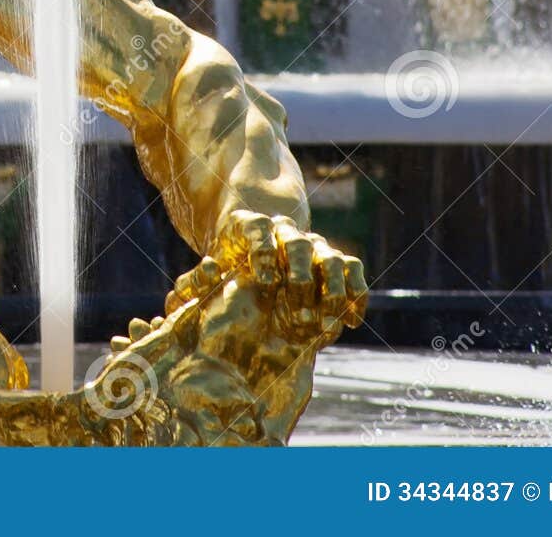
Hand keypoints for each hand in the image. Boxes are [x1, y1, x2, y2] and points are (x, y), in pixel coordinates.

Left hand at [188, 210, 367, 341]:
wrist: (255, 245)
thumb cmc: (228, 264)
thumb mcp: (209, 269)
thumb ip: (195, 282)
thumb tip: (196, 284)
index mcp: (249, 225)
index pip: (258, 228)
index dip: (262, 253)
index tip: (264, 283)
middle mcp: (284, 231)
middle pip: (296, 245)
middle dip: (298, 279)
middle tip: (296, 318)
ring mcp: (312, 243)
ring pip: (329, 256)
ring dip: (330, 291)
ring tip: (325, 325)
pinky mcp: (333, 257)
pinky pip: (352, 268)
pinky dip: (356, 292)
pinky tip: (353, 320)